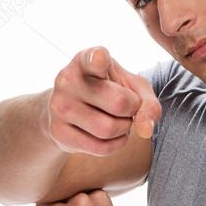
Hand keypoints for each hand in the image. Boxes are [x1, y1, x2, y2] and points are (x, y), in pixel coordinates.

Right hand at [43, 45, 161, 154]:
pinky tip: (112, 135)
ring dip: (124, 129)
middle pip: (118, 103)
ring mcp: (59, 106)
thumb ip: (147, 102)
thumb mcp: (130, 86)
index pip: (93, 59)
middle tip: (127, 108)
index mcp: (85, 61)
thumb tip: (146, 130)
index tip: (101, 58)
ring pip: (108, 129)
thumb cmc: (107, 91)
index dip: (99, 59)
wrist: (69, 109)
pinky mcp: (58, 131)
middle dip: (132, 110)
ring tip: (119, 121)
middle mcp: (67, 80)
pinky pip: (101, 148)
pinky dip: (116, 144)